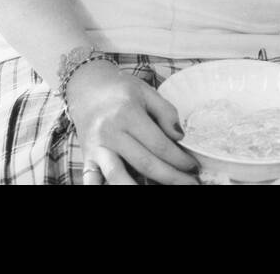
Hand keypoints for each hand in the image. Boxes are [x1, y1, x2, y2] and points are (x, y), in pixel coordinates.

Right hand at [64, 60, 198, 184]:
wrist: (86, 87)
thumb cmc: (120, 89)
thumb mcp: (146, 91)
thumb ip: (166, 112)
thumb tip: (180, 136)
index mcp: (128, 114)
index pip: (158, 144)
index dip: (178, 159)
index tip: (193, 166)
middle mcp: (110, 133)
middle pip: (144, 163)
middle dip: (170, 177)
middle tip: (190, 183)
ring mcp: (96, 148)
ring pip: (117, 177)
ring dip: (139, 189)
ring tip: (161, 192)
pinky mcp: (86, 158)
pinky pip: (92, 180)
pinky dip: (102, 187)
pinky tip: (124, 190)